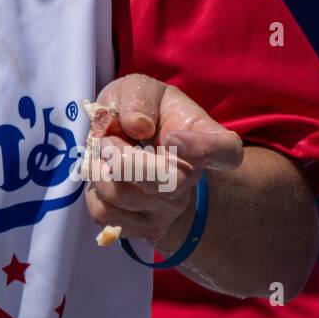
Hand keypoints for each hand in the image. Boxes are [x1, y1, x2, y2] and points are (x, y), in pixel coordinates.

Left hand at [83, 73, 244, 248]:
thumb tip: (138, 126)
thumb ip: (138, 98)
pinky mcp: (142, 228)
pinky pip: (106, 214)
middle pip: (167, 182)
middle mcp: (193, 179)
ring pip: (123, 196)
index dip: (204, 149)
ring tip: (103, 154)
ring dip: (99, 169)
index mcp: (205, 139)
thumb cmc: (140, 112)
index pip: (225, 152)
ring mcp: (170, 209)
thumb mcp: (139, 89)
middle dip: (123, 157)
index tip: (174, 137)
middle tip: (108, 139)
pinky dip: (92, 191)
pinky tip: (103, 176)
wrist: (128, 144)